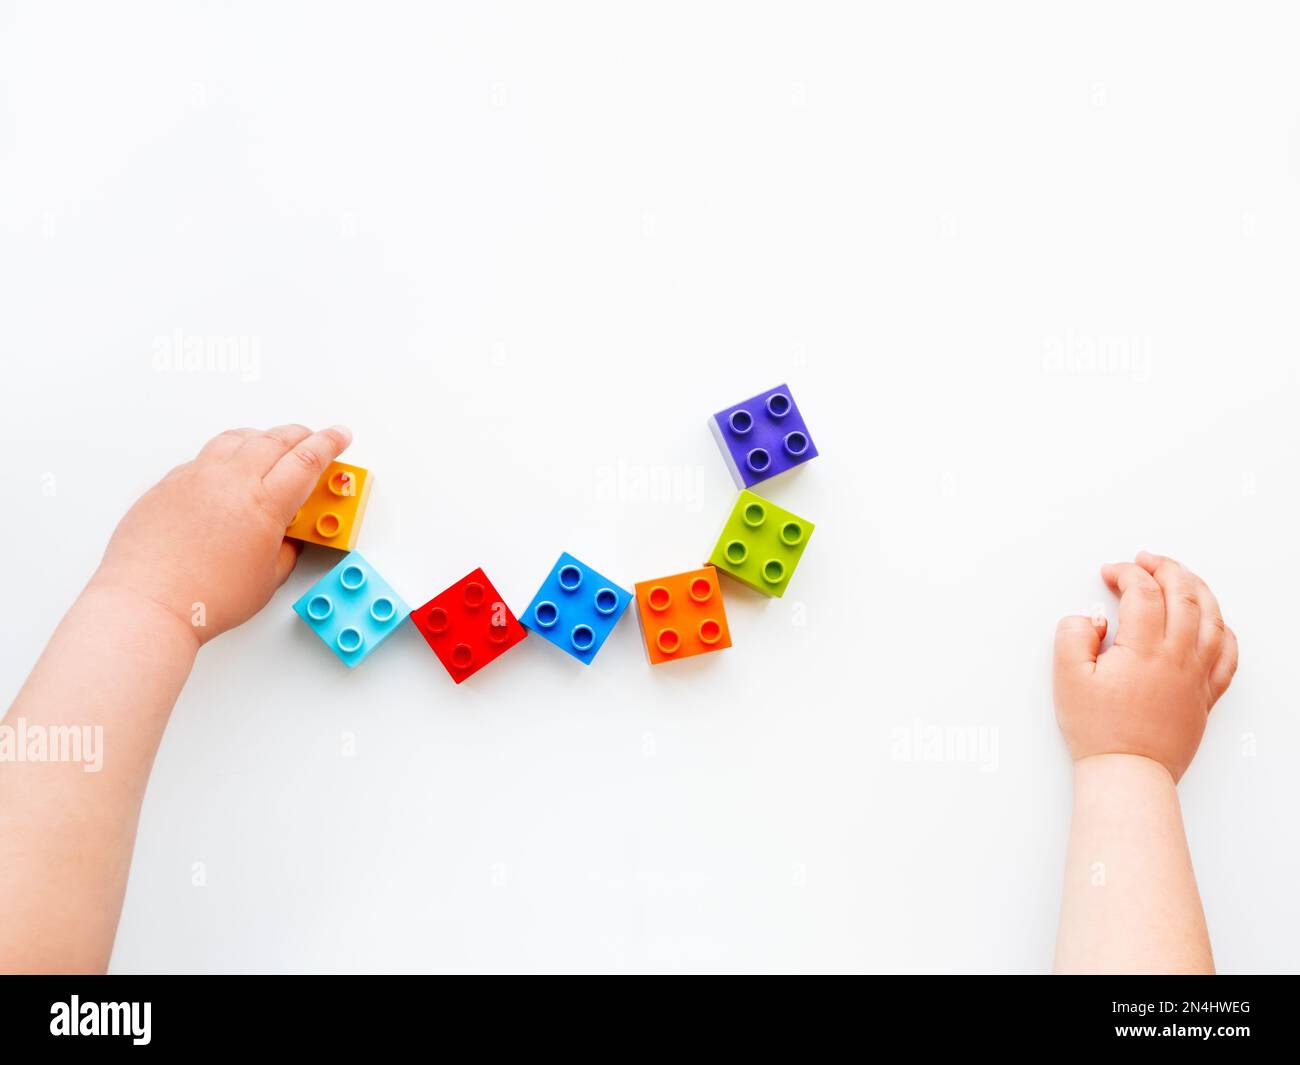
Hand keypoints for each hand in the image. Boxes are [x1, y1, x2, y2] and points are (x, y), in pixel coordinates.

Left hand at [90, 425, 351, 642]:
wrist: (148, 604)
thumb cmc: (204, 598)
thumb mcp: (266, 579)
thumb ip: (284, 550)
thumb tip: (286, 538)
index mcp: (264, 504)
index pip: (307, 458)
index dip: (329, 443)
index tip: (340, 435)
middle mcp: (230, 481)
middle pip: (274, 439)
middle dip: (300, 435)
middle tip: (312, 438)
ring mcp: (196, 478)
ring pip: (236, 439)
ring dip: (261, 437)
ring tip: (269, 446)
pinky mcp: (168, 484)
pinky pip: (204, 457)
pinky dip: (225, 455)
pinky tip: (228, 470)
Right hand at [1053, 551, 1237, 781]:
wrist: (1129, 773)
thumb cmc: (1099, 731)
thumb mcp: (1067, 678)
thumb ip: (1073, 635)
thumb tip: (1092, 618)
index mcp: (1144, 650)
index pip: (1144, 592)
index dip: (1126, 574)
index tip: (1110, 573)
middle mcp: (1178, 657)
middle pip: (1184, 595)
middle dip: (1165, 569)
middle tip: (1146, 561)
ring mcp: (1197, 675)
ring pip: (1213, 617)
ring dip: (1197, 589)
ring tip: (1181, 577)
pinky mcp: (1206, 694)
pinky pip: (1228, 653)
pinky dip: (1223, 628)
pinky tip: (1214, 622)